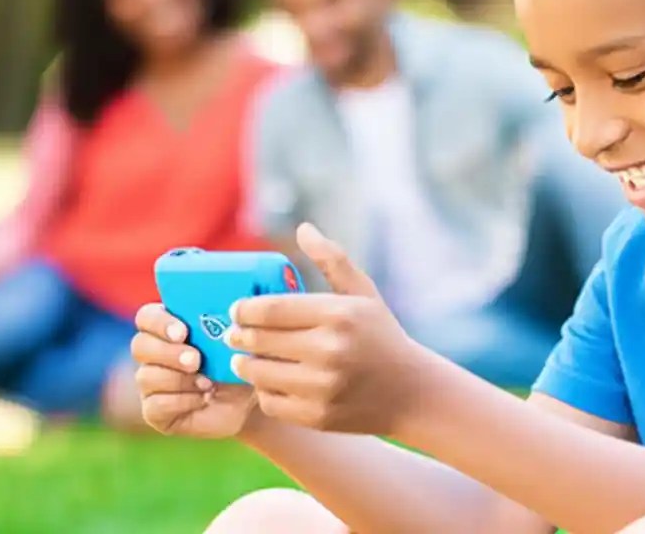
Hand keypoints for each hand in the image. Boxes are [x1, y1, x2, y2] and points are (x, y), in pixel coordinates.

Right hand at [130, 304, 258, 437]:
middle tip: (196, 360)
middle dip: (168, 352)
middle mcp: (153, 353)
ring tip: (208, 383)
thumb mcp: (236, 339)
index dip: (159, 323)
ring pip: (146, 376)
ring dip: (179, 379)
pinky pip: (154, 405)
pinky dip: (181, 401)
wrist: (248, 401)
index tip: (182, 332)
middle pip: (140, 345)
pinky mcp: (155, 411)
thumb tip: (229, 310)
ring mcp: (151, 383)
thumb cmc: (240, 362)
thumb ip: (225, 322)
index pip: (147, 317)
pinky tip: (203, 399)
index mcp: (168, 327)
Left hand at [227, 223, 433, 436]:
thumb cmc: (381, 336)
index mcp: (338, 314)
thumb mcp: (363, 293)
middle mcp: (330, 350)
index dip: (243, 309)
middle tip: (234, 334)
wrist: (410, 392)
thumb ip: (332, 260)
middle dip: (239, 336)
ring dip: (245, 365)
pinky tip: (269, 382)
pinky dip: (263, 391)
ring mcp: (323, 386)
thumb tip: (303, 229)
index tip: (237, 310)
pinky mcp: (317, 415)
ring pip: (259, 373)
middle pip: (259, 340)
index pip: (270, 309)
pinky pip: (270, 402)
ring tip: (245, 359)